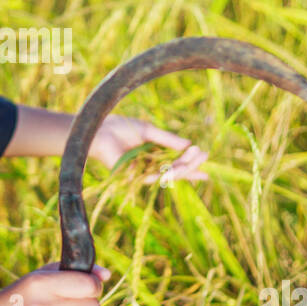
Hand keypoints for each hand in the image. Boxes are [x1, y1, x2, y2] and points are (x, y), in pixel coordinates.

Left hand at [89, 113, 208, 184]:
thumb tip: (190, 145)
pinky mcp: (136, 177)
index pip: (177, 160)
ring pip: (170, 174)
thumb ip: (168, 139)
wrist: (99, 131)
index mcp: (155, 154)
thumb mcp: (149, 131)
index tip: (206, 155)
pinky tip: (181, 168)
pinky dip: (170, 172)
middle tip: (204, 155)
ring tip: (196, 158)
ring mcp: (144, 172)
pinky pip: (157, 177)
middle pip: (178, 169)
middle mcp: (151, 165)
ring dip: (185, 167)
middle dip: (192, 163)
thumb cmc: (120, 128)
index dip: (193, 160)